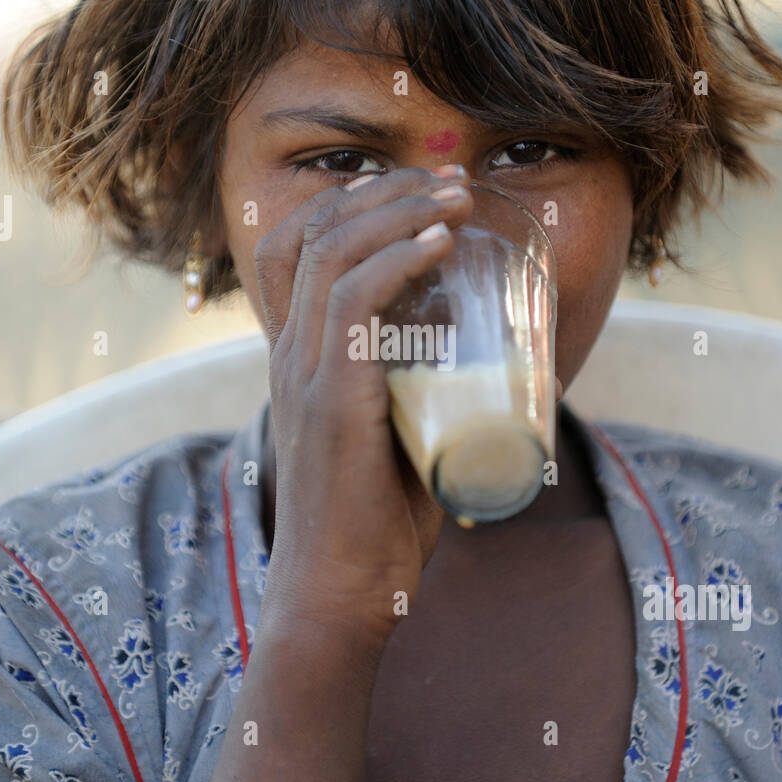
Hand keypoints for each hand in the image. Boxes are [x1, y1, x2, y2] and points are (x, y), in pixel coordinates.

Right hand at [253, 165, 473, 649]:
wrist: (339, 599)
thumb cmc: (375, 529)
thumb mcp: (397, 440)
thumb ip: (424, 399)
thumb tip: (492, 364)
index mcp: (296, 359)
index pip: (293, 247)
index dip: (349, 202)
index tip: (417, 191)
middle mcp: (290, 355)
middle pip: (315, 232)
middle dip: (387, 190)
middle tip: (452, 181)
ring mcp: (306, 376)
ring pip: (336, 254)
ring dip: (401, 212)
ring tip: (455, 197)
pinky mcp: (332, 403)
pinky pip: (354, 305)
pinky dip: (397, 260)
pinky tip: (439, 243)